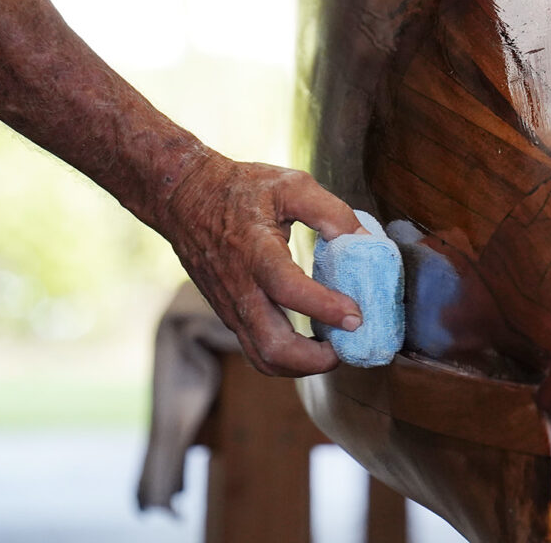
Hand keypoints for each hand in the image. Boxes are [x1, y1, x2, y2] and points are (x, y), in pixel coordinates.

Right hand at [156, 152, 368, 375]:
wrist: (186, 197)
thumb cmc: (240, 188)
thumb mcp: (291, 185)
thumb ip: (331, 212)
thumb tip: (365, 241)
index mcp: (255, 251)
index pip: (287, 289)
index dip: (324, 307)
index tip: (356, 315)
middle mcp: (240, 287)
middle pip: (272, 345)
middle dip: (315, 359)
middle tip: (347, 345)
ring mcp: (231, 306)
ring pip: (262, 357)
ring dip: (302, 366)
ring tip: (333, 349)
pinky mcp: (229, 314)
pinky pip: (256, 348)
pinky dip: (287, 357)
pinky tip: (310, 341)